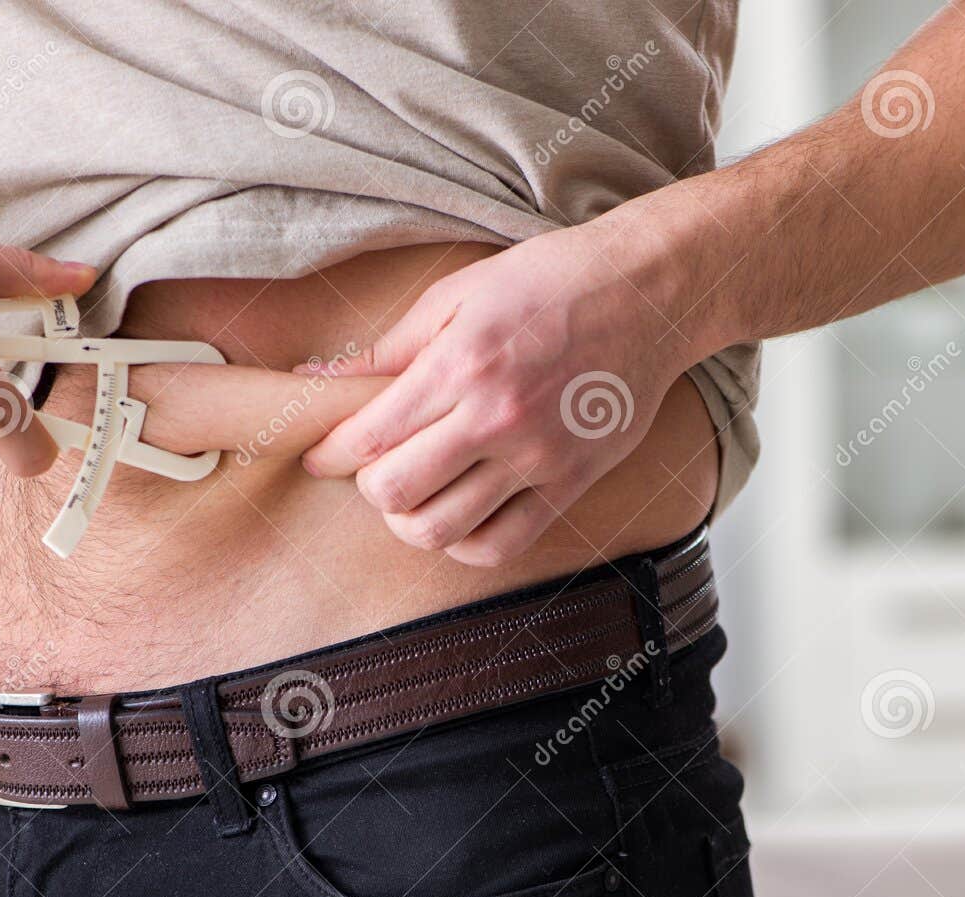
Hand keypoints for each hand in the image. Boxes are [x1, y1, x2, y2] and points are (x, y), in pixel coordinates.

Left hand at [301, 216, 699, 565]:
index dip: (329, 454)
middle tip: (373, 467)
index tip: (321, 454)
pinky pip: (502, 545)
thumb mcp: (458, 295)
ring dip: (410, 520)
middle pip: (395, 493)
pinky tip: (458, 515)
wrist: (648, 294)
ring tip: (414, 493)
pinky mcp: (572, 484)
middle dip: (368, 486)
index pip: (368, 437)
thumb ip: (388, 349)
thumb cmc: (549, 283)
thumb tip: (316, 382)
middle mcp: (497, 418)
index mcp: (461, 365)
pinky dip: (464, 543)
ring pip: (442, 530)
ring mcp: (538, 459)